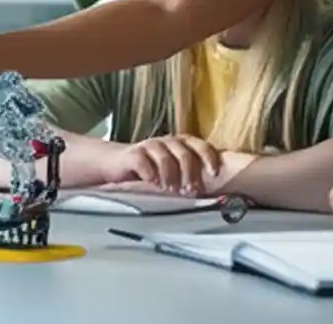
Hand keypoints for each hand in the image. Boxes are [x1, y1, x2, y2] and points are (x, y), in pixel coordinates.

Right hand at [102, 135, 222, 195]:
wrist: (116, 163)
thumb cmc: (150, 169)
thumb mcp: (173, 169)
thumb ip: (189, 173)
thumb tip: (215, 188)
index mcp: (181, 143)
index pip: (200, 145)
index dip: (209, 158)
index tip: (214, 174)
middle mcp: (167, 141)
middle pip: (184, 153)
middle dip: (190, 173)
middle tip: (191, 191)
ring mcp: (150, 146)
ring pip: (165, 158)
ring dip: (171, 176)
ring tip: (171, 190)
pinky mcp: (133, 154)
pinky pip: (143, 162)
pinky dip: (151, 174)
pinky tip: (153, 183)